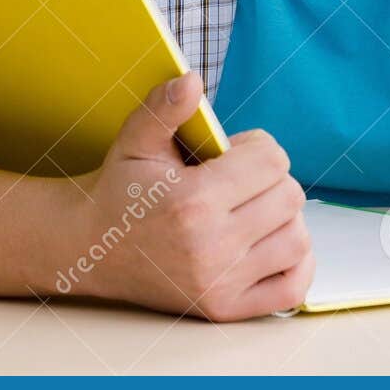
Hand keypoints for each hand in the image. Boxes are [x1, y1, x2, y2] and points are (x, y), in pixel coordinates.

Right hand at [64, 73, 313, 320]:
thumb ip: (164, 106)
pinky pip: (293, 286)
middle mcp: (210, 247)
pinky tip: (274, 241)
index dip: (259, 147)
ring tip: (255, 208)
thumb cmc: (121, 189)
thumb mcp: (135, 139)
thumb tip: (193, 80)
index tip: (236, 153)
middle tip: (242, 180)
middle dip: (271, 179)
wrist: (92, 248)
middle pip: (289, 196)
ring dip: (285, 217)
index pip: (272, 160)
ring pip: (297, 238)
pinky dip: (297, 261)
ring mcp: (220, 283)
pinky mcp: (225, 308)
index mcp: (193, 201)